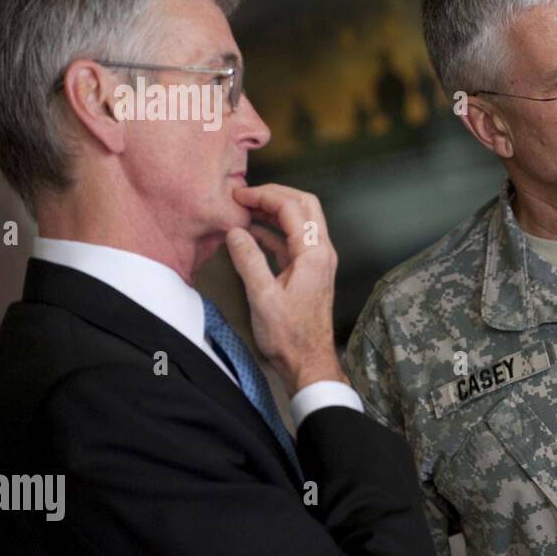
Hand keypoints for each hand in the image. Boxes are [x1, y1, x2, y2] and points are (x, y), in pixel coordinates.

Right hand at [225, 183, 344, 394]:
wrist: (308, 361)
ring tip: (244, 208)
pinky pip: (291, 241)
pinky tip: (251, 232)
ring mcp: (317, 261)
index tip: (238, 195)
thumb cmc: (289, 335)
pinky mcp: (308, 271)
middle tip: (245, 194)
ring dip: (274, 211)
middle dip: (275, 195)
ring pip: (300, 221)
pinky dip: (273, 231)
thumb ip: (248, 260)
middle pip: (304, 206)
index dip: (264, 196)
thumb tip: (235, 231)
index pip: (292, 208)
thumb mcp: (262, 296)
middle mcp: (321, 252)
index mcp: (314, 254)